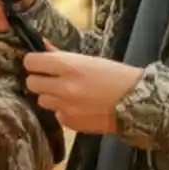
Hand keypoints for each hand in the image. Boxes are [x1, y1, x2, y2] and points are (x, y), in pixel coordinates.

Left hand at [23, 47, 142, 134]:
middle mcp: (63, 87)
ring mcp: (65, 107)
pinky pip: (56, 114)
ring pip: (41, 100)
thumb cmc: (115, 75)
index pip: (31, 62)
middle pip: (31, 83)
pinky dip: (63, 110)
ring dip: (50, 96)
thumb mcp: (89, 60)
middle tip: (50, 80)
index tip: (38, 64)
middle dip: (39, 80)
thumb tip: (43, 46)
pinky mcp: (70, 123)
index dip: (33, 63)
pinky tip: (78, 107)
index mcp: (68, 66)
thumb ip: (62, 56)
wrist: (136, 103)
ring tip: (67, 94)